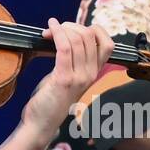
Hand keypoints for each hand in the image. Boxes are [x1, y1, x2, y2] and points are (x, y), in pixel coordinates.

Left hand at [20, 18, 115, 139]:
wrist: (41, 124)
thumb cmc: (51, 99)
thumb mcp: (68, 77)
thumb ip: (73, 60)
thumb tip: (67, 35)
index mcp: (94, 73)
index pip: (108, 44)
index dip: (93, 29)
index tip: (74, 30)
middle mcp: (91, 74)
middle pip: (90, 36)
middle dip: (72, 26)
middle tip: (56, 29)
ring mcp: (79, 77)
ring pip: (78, 39)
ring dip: (62, 28)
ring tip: (50, 30)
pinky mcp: (64, 79)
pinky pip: (65, 48)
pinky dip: (57, 33)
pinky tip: (49, 28)